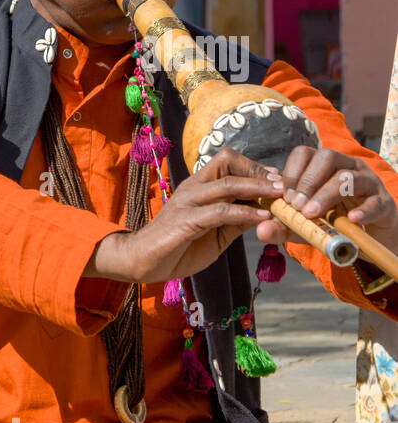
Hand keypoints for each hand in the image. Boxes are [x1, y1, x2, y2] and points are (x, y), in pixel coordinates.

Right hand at [91, 148, 281, 283]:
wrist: (139, 261)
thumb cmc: (176, 248)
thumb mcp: (214, 233)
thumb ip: (235, 220)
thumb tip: (265, 212)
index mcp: (198, 187)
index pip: (228, 161)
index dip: (255, 167)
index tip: (278, 181)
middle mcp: (192, 188)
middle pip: (228, 161)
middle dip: (259, 171)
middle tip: (282, 185)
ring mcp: (187, 202)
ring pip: (227, 184)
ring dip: (258, 189)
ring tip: (280, 197)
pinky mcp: (185, 221)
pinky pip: (220, 212)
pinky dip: (245, 213)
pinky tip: (262, 218)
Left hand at [258, 145, 397, 250]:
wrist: (366, 239)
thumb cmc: (329, 223)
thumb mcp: (301, 226)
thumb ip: (280, 226)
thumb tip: (260, 231)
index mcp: (324, 166)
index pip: (305, 153)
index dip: (291, 172)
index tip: (282, 196)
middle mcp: (347, 167)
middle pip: (327, 157)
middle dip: (308, 180)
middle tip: (296, 205)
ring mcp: (368, 182)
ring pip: (349, 176)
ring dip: (327, 194)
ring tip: (312, 213)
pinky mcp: (384, 202)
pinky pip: (375, 201)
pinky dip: (362, 210)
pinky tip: (349, 219)